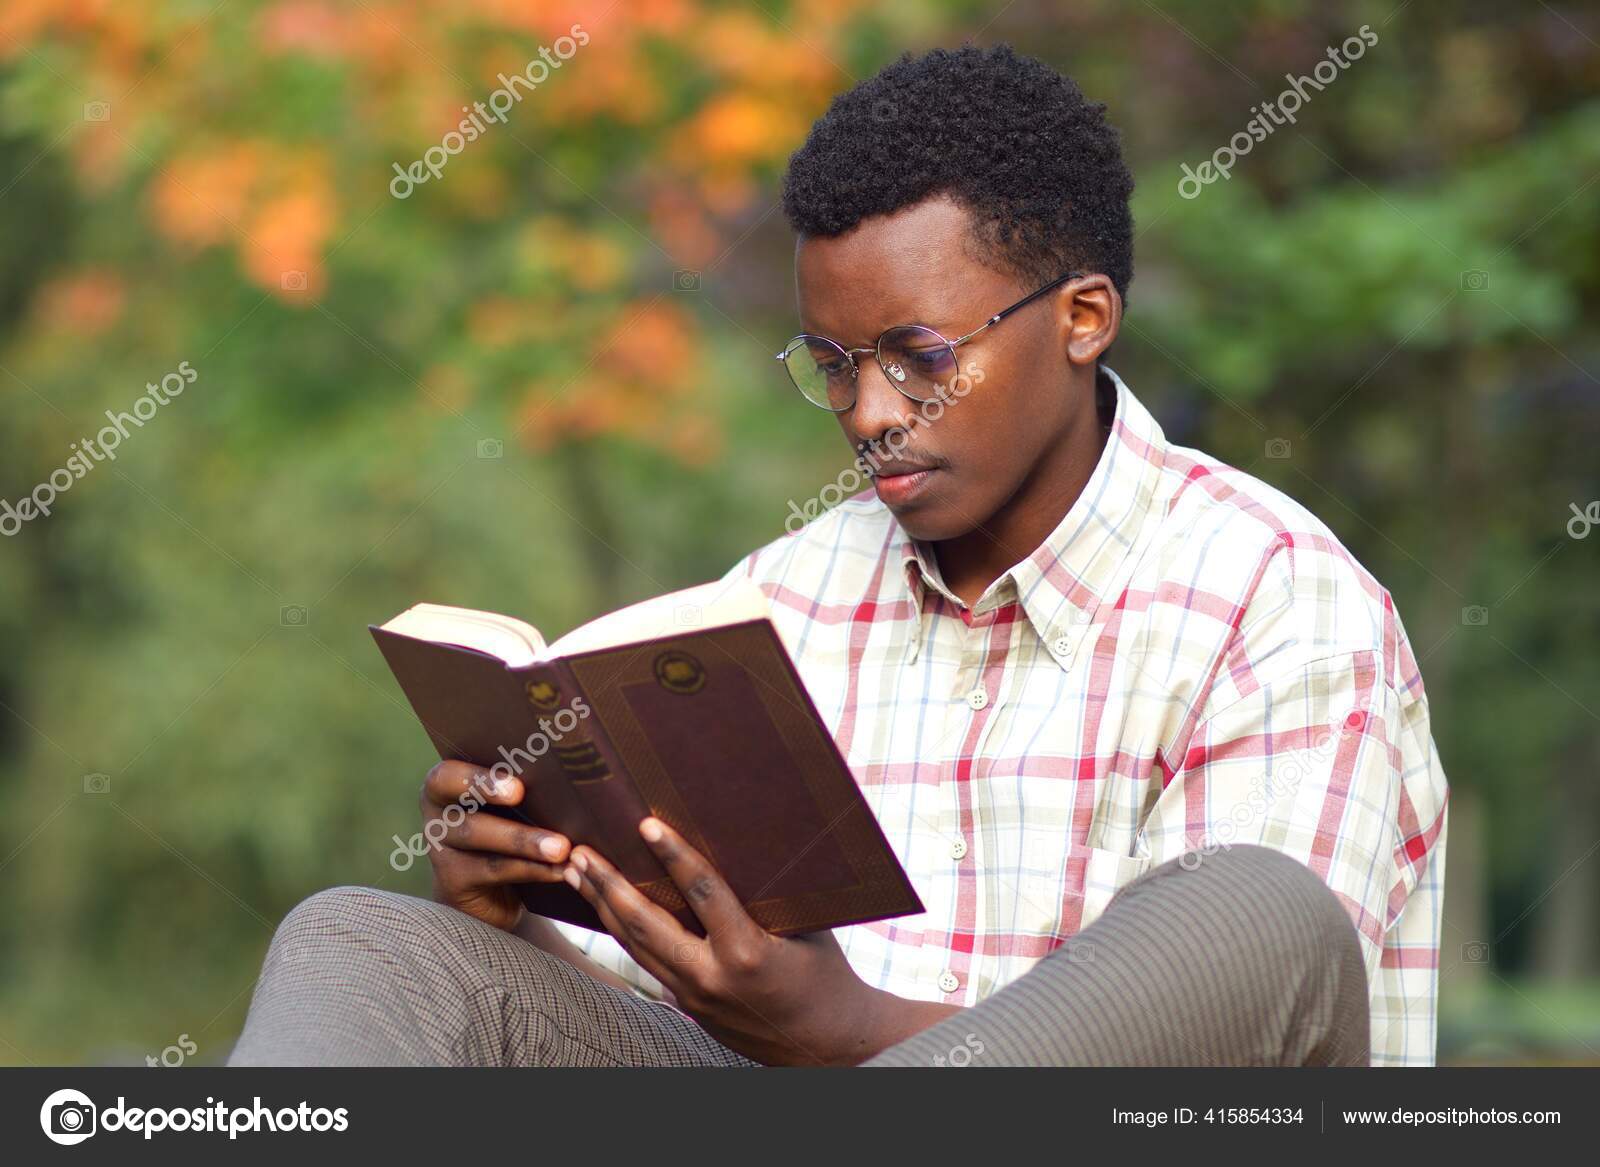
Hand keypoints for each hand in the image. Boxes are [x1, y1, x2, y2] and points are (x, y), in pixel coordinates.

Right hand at [419, 760, 569, 932]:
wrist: (487, 885)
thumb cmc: (507, 821)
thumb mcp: (508, 800)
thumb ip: (523, 780)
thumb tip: (570, 768)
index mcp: (445, 785)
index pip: (447, 776)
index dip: (477, 778)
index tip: (514, 785)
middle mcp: (438, 815)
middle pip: (463, 807)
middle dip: (493, 802)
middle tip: (522, 794)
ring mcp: (441, 851)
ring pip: (478, 839)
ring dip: (523, 841)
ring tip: (561, 847)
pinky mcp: (454, 881)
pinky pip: (494, 871)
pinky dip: (531, 869)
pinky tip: (560, 869)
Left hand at [565, 817, 956, 1064]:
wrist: (828, 1045)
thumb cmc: (826, 976)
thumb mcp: (804, 927)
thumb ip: (767, 894)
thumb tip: (738, 840)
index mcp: (748, 953)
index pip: (703, 893)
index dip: (674, 855)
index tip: (646, 824)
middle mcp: (712, 978)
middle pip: (646, 924)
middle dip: (609, 884)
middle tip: (581, 850)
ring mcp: (694, 997)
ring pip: (635, 946)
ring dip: (603, 906)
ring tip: (578, 871)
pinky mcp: (688, 1006)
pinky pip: (647, 962)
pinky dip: (622, 930)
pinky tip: (606, 908)